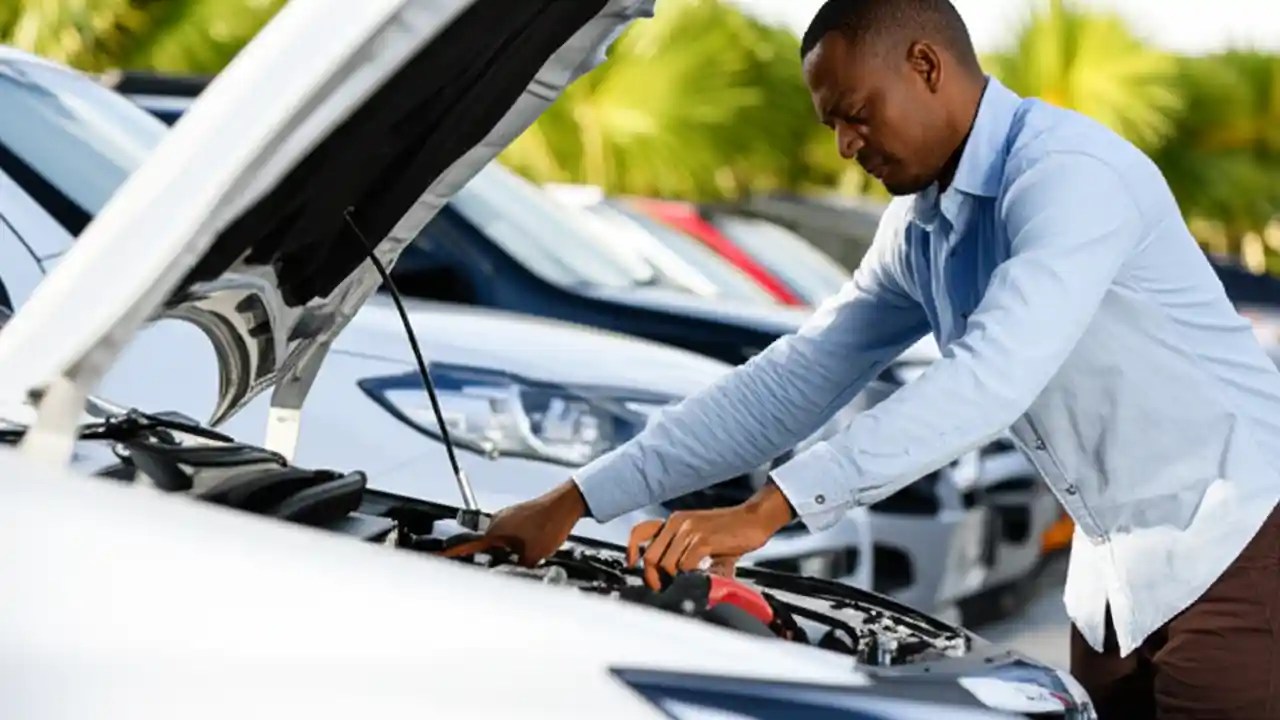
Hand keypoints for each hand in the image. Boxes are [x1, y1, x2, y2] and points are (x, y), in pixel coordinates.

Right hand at [439, 480, 586, 565]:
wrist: (567, 504)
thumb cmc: (550, 523)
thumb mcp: (533, 556)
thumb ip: (518, 571)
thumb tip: (512, 580)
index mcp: (493, 531)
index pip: (466, 547)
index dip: (450, 557)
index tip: (436, 560)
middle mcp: (496, 522)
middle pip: (483, 548)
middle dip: (490, 561)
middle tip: (497, 572)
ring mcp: (507, 518)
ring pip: (498, 543)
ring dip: (505, 554)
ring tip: (522, 560)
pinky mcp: (518, 517)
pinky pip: (509, 536)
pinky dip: (514, 546)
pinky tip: (528, 551)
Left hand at [627, 481, 795, 590]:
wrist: (755, 518)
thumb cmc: (731, 530)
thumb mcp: (702, 536)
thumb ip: (685, 553)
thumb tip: (671, 578)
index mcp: (674, 520)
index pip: (640, 531)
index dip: (631, 550)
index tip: (632, 565)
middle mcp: (677, 522)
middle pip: (650, 556)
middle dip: (654, 578)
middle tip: (664, 588)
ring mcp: (689, 530)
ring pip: (667, 564)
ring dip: (676, 579)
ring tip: (688, 583)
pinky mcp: (704, 540)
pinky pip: (686, 566)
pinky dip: (691, 577)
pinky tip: (701, 576)